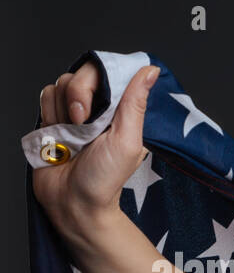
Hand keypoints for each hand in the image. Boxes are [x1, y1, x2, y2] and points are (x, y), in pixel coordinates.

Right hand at [32, 61, 159, 233]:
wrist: (72, 201)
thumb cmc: (105, 178)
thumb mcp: (127, 141)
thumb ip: (136, 104)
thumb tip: (150, 71)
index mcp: (120, 110)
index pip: (105, 72)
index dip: (95, 81)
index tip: (97, 105)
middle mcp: (97, 107)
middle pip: (78, 75)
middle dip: (77, 98)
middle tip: (82, 126)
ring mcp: (73, 111)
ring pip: (59, 85)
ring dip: (62, 111)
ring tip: (73, 138)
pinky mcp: (52, 118)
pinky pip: (44, 97)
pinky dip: (49, 115)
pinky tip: (59, 137)